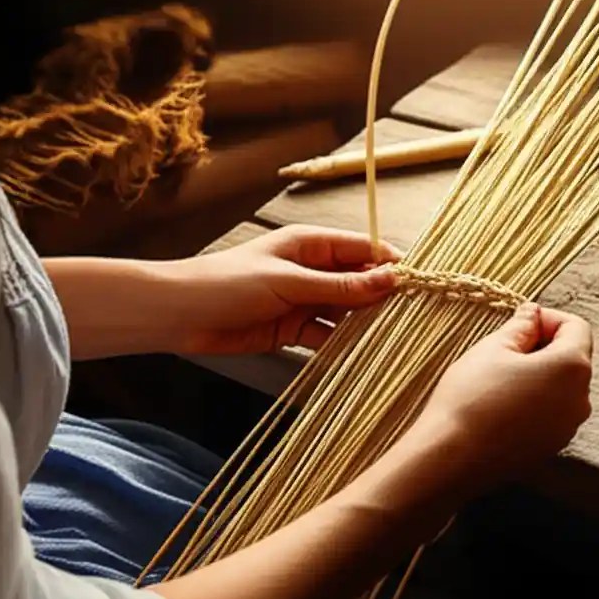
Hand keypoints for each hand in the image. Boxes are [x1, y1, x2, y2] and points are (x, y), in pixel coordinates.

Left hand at [168, 224, 402, 354]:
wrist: (179, 314)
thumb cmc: (229, 284)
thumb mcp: (290, 282)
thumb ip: (341, 285)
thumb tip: (391, 279)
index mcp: (313, 245)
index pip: (366, 250)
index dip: (393, 265)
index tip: (420, 285)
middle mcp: (314, 270)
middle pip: (361, 281)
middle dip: (384, 297)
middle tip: (414, 317)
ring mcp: (304, 300)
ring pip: (347, 310)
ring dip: (365, 323)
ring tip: (394, 338)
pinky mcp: (292, 328)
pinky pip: (327, 335)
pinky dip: (342, 343)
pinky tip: (362, 354)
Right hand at [413, 302, 593, 490]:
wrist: (451, 457)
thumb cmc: (472, 397)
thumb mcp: (494, 348)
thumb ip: (522, 325)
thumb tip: (533, 314)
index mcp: (572, 368)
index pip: (577, 327)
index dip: (548, 318)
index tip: (520, 323)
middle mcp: (581, 399)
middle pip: (572, 357)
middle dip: (544, 345)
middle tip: (505, 347)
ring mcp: (568, 428)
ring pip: (561, 386)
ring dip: (539, 373)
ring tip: (500, 376)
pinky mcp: (551, 447)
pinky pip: (551, 412)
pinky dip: (534, 400)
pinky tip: (501, 403)